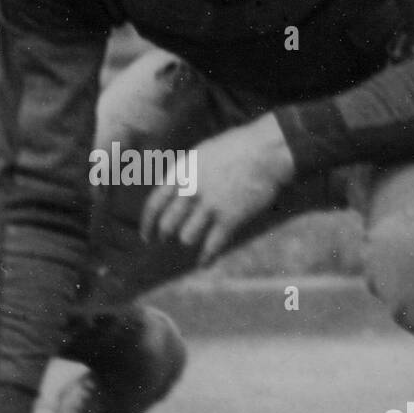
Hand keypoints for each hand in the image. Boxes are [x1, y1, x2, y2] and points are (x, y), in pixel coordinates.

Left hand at [139, 113, 296, 266]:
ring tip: (195, 238)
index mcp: (181, 172)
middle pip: (168, 224)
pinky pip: (211, 246)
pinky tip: (204, 264)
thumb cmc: (237, 148)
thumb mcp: (201, 154)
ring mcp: (210, 205)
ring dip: (189, 240)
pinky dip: (206, 258)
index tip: (146, 236)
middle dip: (165, 235)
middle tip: (166, 240)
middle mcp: (191, 190)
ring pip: (187, 237)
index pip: (154, 204)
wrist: (267, 150)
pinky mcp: (230, 218)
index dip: (147, 224)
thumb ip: (184, 174)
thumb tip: (171, 195)